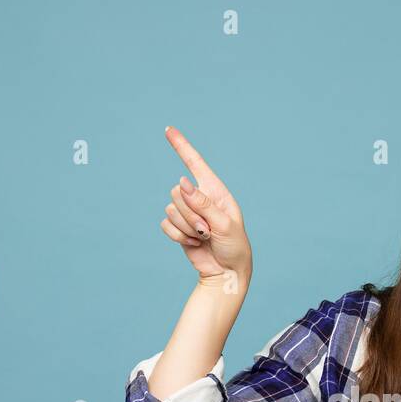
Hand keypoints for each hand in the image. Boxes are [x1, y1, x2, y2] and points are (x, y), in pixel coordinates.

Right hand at [162, 126, 252, 283]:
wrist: (227, 272)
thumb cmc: (234, 247)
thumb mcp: (225, 224)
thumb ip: (204, 204)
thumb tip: (183, 183)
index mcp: (215, 192)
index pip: (195, 164)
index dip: (181, 146)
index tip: (168, 130)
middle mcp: (199, 198)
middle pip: (177, 192)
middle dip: (191, 215)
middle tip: (208, 230)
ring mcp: (187, 213)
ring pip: (170, 209)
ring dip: (187, 228)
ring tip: (204, 237)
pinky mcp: (178, 227)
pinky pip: (165, 225)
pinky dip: (178, 237)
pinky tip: (195, 244)